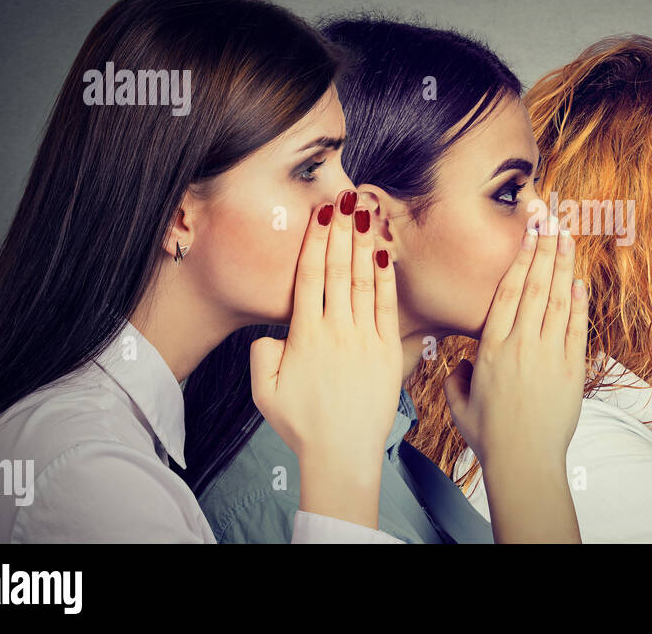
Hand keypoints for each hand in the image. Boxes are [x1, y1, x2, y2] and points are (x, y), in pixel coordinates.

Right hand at [249, 188, 402, 527]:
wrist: (341, 455)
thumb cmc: (301, 425)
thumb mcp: (264, 391)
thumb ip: (262, 354)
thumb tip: (273, 331)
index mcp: (304, 337)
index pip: (311, 277)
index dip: (316, 240)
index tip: (320, 212)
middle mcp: (336, 332)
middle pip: (339, 270)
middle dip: (341, 230)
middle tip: (345, 195)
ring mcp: (365, 340)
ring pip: (365, 282)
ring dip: (365, 243)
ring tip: (366, 211)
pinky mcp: (389, 352)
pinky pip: (388, 307)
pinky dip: (387, 278)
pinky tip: (386, 251)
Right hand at [443, 216, 588, 541]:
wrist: (523, 462)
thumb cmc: (489, 436)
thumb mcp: (459, 404)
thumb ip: (457, 377)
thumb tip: (462, 365)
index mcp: (490, 346)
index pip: (508, 289)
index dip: (520, 256)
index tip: (528, 230)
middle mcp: (520, 343)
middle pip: (535, 284)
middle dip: (544, 245)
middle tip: (551, 215)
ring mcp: (548, 354)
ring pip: (558, 299)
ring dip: (563, 264)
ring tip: (568, 235)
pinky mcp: (571, 369)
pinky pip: (576, 327)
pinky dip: (579, 302)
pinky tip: (580, 281)